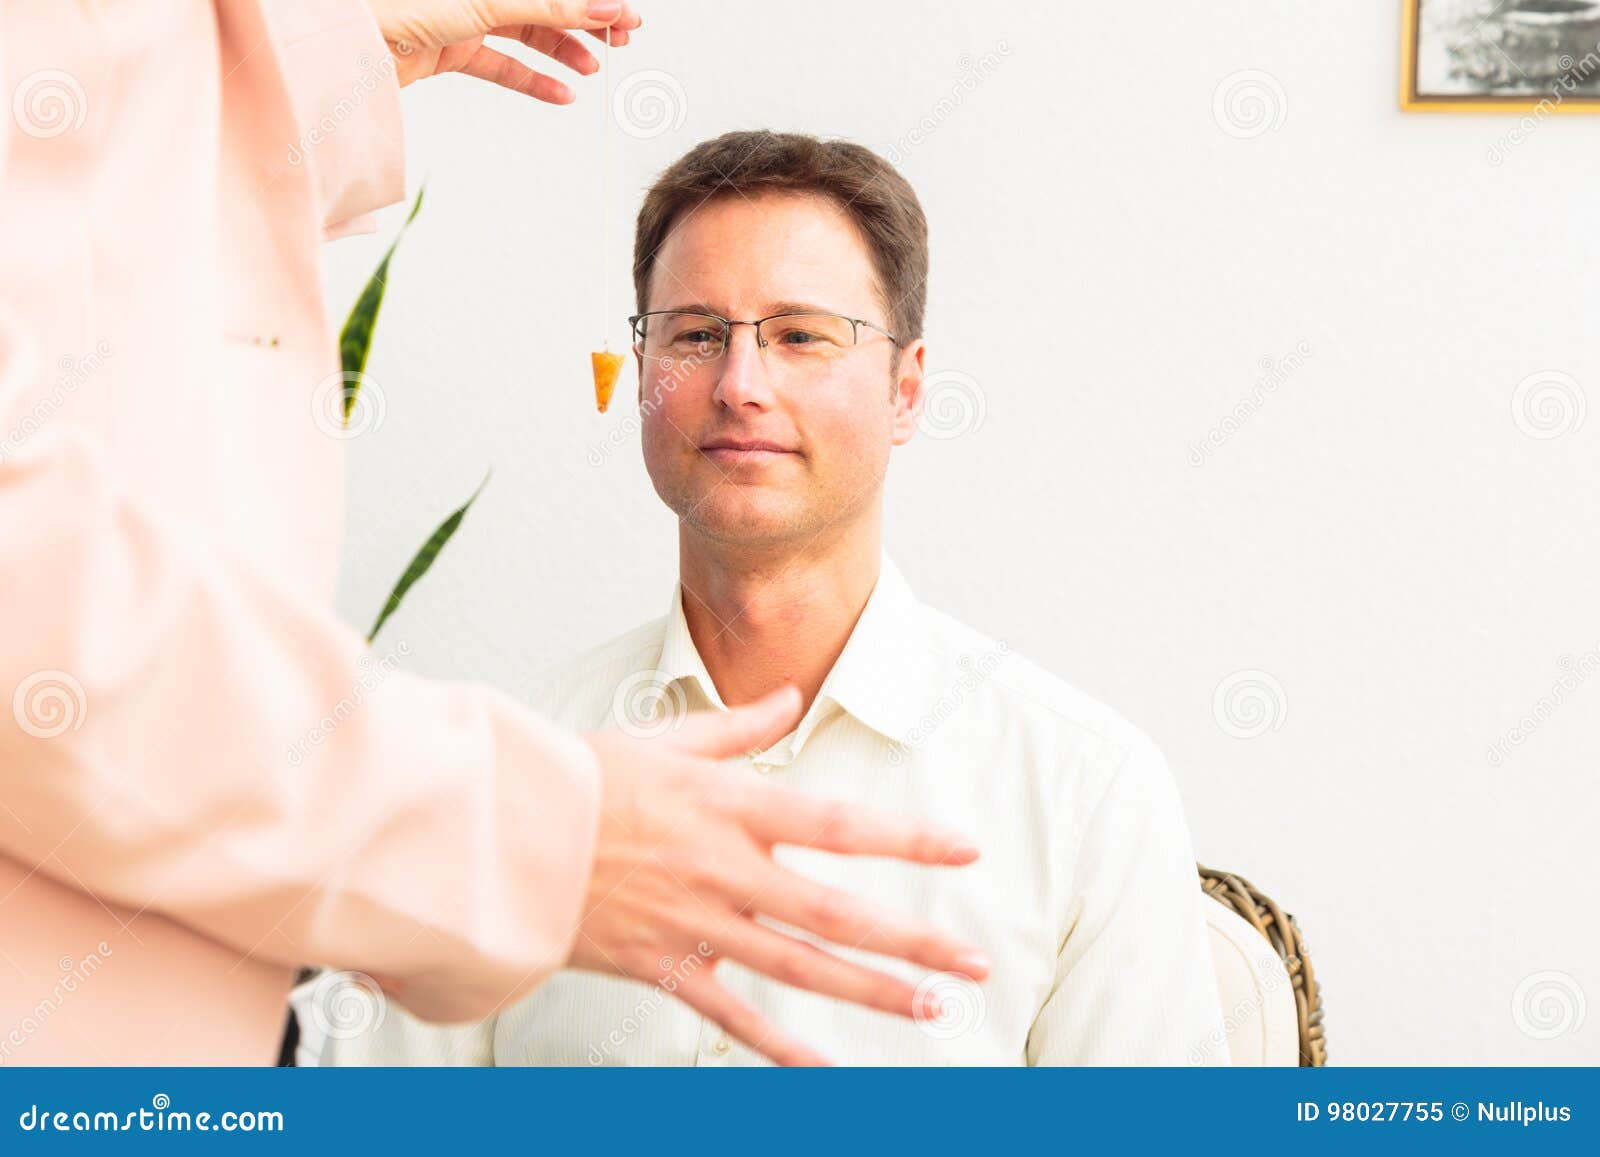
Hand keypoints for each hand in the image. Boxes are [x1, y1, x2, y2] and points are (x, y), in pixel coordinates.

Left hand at [366, 0, 642, 99]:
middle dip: (584, 21)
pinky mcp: (450, 49)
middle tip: (619, 40)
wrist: (349, 42)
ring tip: (593, 69)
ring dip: (563, 51)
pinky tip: (562, 92)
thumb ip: (552, 7)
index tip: (626, 15)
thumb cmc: (400, 4)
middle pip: (545, 2)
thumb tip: (606, 5)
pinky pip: (502, 65)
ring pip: (527, 34)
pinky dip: (532, 80)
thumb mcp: (490, 2)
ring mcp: (464, 16)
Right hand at [572, 686, 990, 1065]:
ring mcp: (696, 923)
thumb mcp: (665, 737)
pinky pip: (731, 1015)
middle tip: (972, 962)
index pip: (841, 824)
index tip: (965, 849)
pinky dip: (780, 1046)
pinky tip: (826, 1068)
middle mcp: (724, 869)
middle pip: (837, 913)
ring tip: (932, 1009)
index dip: (909, 839)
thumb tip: (790, 697)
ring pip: (800, 968)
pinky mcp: (663, 965)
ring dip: (872, 993)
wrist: (499, 833)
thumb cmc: (579, 778)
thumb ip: (739, 726)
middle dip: (913, 940)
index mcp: (730, 806)